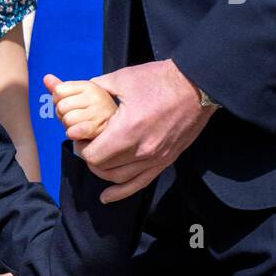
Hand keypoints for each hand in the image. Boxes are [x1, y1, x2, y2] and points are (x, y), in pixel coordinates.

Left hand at [44, 73, 117, 142]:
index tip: (69, 106)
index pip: (58, 91)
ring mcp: (98, 111)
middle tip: (75, 118)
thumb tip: (46, 78)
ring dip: (69, 127)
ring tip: (80, 125)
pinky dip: (73, 134)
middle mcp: (94, 96)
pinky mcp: (98, 127)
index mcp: (88, 86)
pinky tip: (79, 133)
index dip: (58, 102)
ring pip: (67, 120)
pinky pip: (74, 131)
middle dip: (63, 116)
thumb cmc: (93, 113)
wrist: (113, 129)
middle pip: (61, 106)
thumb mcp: (77, 97)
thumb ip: (60, 88)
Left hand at [74, 59, 215, 202]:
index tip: (80, 137)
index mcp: (127, 130)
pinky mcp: (165, 161)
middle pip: (103, 167)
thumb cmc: (161, 79)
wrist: (198, 85)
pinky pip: (139, 184)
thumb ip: (97, 88)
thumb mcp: (124, 78)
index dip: (82, 147)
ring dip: (102, 172)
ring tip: (96, 161)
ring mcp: (154, 159)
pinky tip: (107, 197)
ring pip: (118, 179)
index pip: (93, 154)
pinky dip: (120, 193)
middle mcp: (140, 150)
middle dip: (91, 156)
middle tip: (87, 144)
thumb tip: (77, 92)